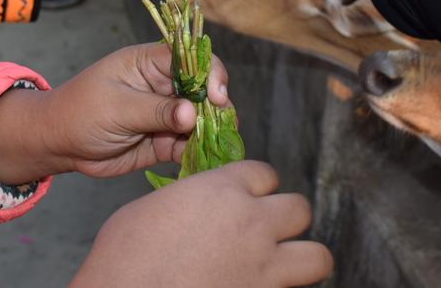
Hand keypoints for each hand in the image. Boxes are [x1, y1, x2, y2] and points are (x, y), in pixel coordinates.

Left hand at [0, 43, 229, 184]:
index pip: (191, 59)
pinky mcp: (164, 140)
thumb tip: (191, 114)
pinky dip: (199, 152)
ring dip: (211, 131)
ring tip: (215, 144)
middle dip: (217, 107)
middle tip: (223, 126)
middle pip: (204, 90)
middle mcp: (163, 86)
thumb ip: (155, 110)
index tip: (216, 97)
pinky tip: (204, 158)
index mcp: (149, 63)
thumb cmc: (79, 112)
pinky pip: (190, 145)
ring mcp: (165, 114)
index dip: (210, 74)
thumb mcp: (116, 107)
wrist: (58, 144)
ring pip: (201, 120)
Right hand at [72, 161, 333, 287]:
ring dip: (302, 257)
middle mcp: (252, 223)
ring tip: (283, 264)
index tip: (247, 197)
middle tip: (266, 230)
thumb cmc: (123, 254)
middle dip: (285, 217)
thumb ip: (189, 200)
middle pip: (299, 208)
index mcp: (222, 190)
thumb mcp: (152, 207)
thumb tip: (197, 207)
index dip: (256, 186)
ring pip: (317, 256)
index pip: (264, 173)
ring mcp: (264, 267)